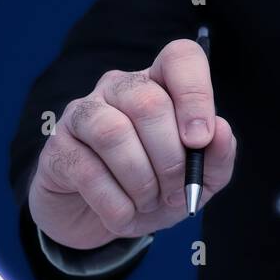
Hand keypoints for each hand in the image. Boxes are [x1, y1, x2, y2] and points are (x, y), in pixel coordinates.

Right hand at [29, 39, 236, 249]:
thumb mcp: (197, 182)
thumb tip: (220, 131)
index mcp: (161, 85)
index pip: (180, 57)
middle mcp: (120, 88)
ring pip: (113, 132)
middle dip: (171, 159)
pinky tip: (123, 214)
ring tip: (148, 203)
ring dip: (141, 181)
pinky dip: (115, 204)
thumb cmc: (156, 190)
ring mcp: (83, 112)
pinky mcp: (58, 145)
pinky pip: (87, 170)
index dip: (195, 94)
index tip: (201, 140)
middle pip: (149, 102)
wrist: (101, 221)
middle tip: (176, 192)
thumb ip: (217, 158)